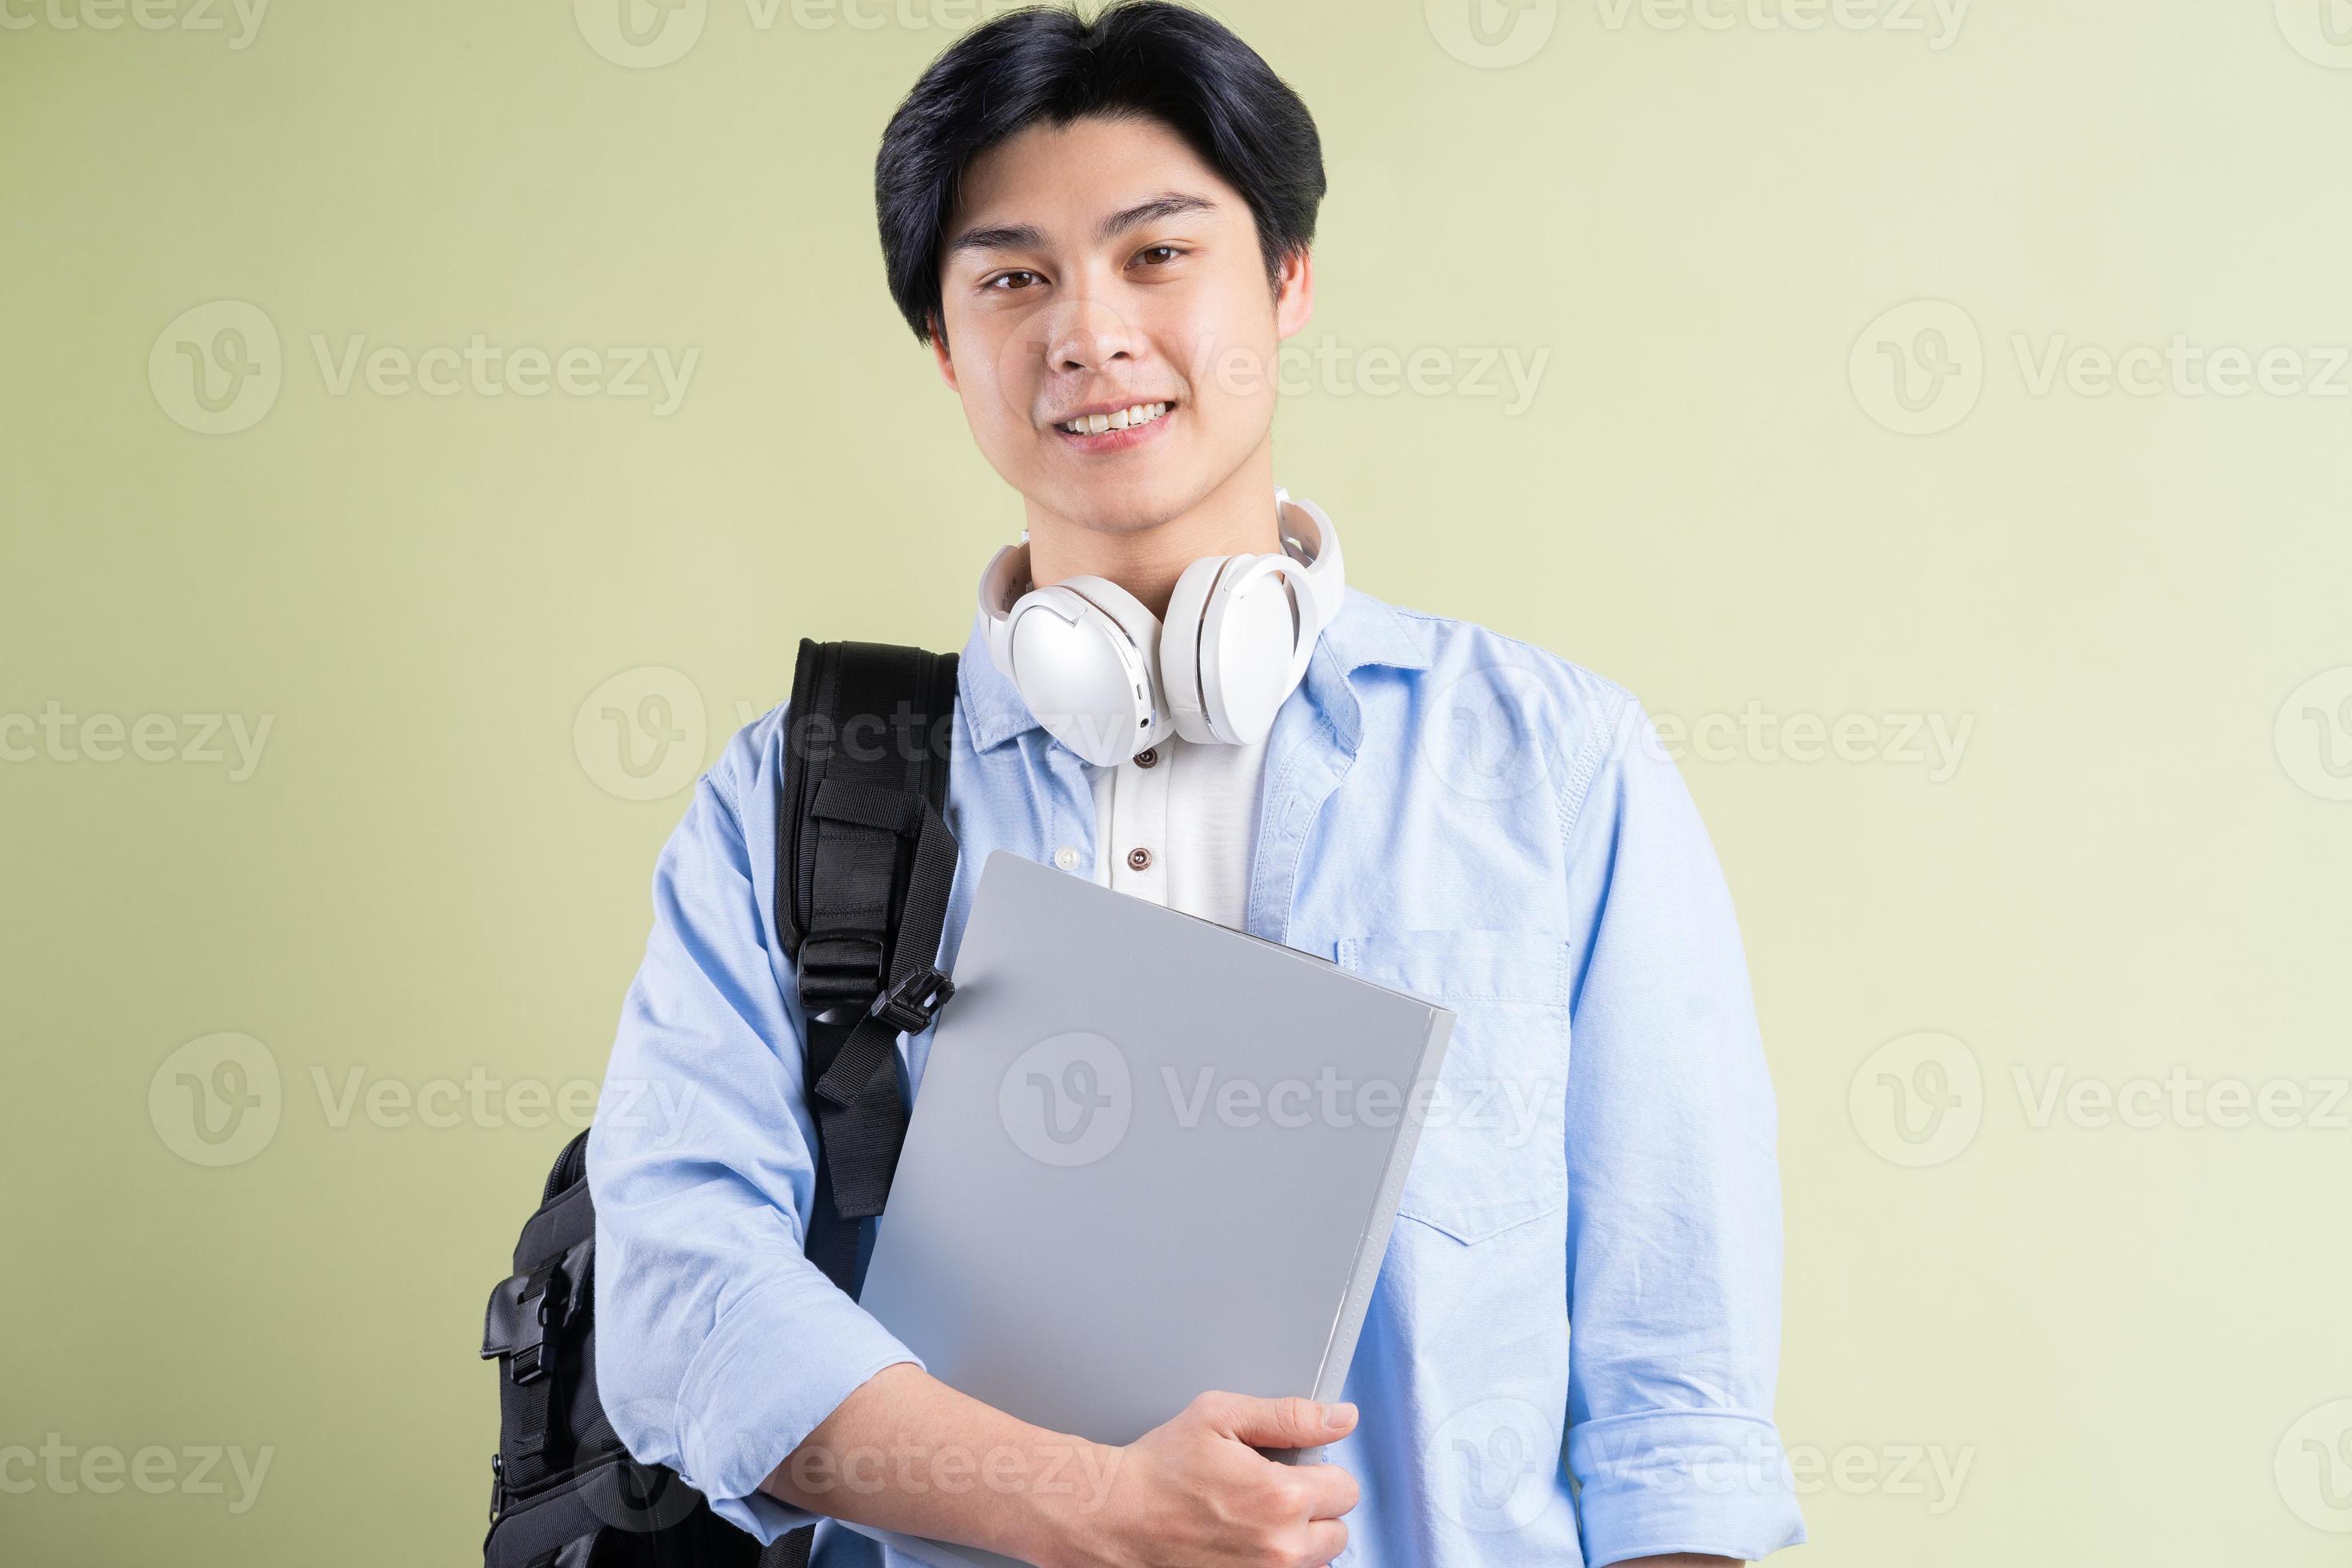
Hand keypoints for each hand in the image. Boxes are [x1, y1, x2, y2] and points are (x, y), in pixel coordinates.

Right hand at [1040, 1392, 1360, 1567]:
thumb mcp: (1221, 1418)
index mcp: (1281, 1498)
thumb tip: (1342, 1418)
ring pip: (1314, 1562)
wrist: (1112, 1517)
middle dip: (1312, 1510)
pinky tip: (1241, 1544)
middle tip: (1270, 1494)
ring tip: (1252, 1520)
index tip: (1293, 1469)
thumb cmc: (1159, 1469)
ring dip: (1295, 1541)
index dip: (1320, 1471)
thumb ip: (1289, 1416)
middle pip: (1337, 1532)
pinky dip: (1269, 1562)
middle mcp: (1280, 1549)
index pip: (1346, 1488)